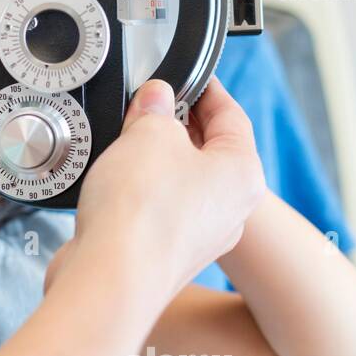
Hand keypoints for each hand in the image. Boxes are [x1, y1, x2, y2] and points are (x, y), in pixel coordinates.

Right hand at [47, 78, 265, 304]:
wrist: (112, 279)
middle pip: (208, 152)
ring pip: (182, 184)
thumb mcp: (149, 133)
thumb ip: (156, 109)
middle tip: (144, 106)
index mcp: (243, 173)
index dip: (206, 89)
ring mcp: (200, 238)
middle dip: (175, 126)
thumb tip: (156, 98)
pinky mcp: (167, 256)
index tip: (185, 76)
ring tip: (124, 143)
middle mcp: (231, 209)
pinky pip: (160, 212)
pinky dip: (141, 194)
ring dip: (155, 161)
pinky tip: (115, 185)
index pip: (231, 116)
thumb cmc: (142, 210)